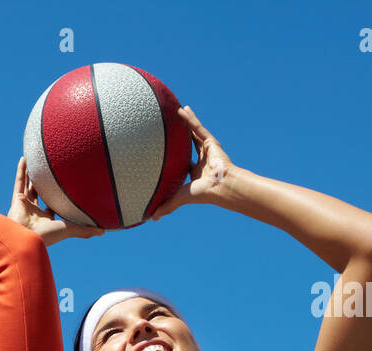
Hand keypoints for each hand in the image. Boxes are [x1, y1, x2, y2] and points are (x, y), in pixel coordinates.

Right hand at [7, 158, 104, 245]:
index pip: (52, 207)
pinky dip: (21, 170)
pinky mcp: (16, 200)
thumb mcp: (69, 229)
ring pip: (29, 186)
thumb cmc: (47, 236)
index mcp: (46, 220)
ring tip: (36, 161)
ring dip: (32, 174)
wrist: (26, 238)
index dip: (58, 198)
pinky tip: (25, 158)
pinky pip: (19, 182)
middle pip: (40, 194)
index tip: (66, 187)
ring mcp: (25, 206)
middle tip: (51, 170)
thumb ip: (85, 229)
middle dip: (44, 184)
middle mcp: (35, 213)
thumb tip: (104, 231)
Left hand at [150, 106, 234, 220]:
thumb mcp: (180, 198)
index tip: (167, 152)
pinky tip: (182, 110)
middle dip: (181, 134)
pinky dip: (190, 119)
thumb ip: (167, 206)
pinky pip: (197, 127)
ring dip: (186, 121)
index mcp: (196, 172)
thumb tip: (151, 218)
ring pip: (193, 132)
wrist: (220, 186)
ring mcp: (207, 149)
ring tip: (178, 110)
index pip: (184, 162)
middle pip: (188, 143)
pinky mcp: (210, 142)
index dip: (176, 156)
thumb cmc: (204, 194)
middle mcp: (202, 159)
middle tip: (172, 126)